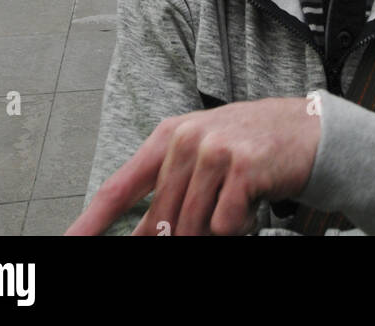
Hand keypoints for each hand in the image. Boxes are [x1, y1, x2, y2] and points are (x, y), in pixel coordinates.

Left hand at [66, 98, 319, 236]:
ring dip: (214, 230)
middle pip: (160, 222)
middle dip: (179, 236)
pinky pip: (224, 226)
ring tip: (234, 203)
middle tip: (212, 218)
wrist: (305, 131)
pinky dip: (239, 225)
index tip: (69, 244)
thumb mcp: (202, 157)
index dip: (90, 223)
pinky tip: (251, 201)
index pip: (119, 188)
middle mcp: (185, 140)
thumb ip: (169, 189)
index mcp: (168, 137)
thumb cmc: (250, 145)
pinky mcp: (241, 167)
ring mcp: (213, 151)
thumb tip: (142, 234)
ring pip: (191, 228)